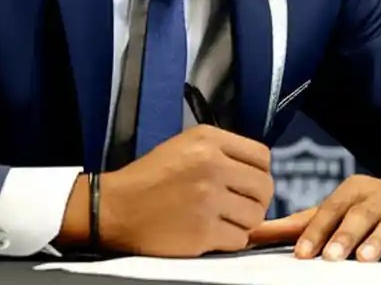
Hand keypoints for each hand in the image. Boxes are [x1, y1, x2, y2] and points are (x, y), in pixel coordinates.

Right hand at [97, 125, 274, 256]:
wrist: (115, 208)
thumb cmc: (149, 178)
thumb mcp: (184, 146)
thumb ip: (222, 152)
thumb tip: (257, 171)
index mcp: (208, 140)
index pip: (262, 156)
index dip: (259, 172)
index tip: (248, 182)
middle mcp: (211, 166)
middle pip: (264, 187)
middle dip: (255, 200)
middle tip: (238, 205)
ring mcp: (208, 200)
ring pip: (255, 216)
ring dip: (243, 222)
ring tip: (221, 218)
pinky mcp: (203, 231)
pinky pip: (239, 239)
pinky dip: (229, 240)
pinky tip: (210, 232)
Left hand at [249, 174, 380, 262]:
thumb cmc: (367, 209)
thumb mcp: (335, 212)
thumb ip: (297, 226)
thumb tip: (252, 234)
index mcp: (351, 192)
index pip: (329, 211)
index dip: (315, 232)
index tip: (302, 254)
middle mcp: (376, 197)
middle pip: (359, 215)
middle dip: (345, 235)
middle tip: (331, 257)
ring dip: (376, 240)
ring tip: (364, 258)